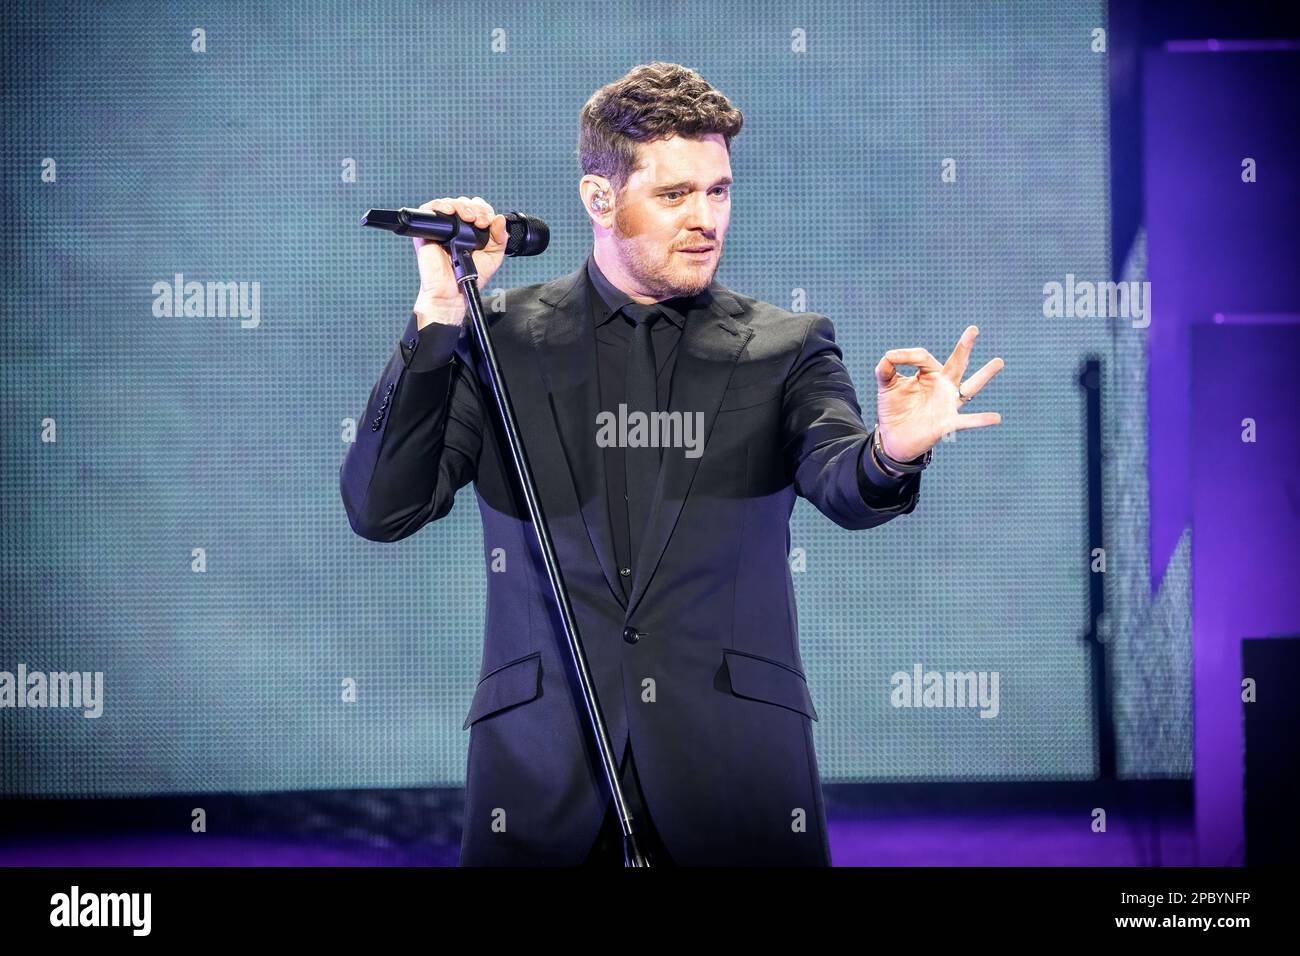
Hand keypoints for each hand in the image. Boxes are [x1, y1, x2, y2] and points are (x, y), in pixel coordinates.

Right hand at [411, 195, 507, 325]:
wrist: (453, 292)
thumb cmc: (471, 276)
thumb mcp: (493, 256)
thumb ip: (500, 238)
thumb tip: (500, 218)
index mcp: (471, 230)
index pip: (478, 209)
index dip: (484, 210)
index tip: (488, 222)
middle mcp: (456, 226)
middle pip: (465, 203)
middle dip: (475, 208)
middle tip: (480, 221)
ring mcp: (442, 227)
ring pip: (450, 203)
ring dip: (461, 206)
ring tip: (469, 218)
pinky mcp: (426, 230)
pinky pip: (429, 208)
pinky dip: (440, 205)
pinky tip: (449, 212)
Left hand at [873, 325, 1003, 461]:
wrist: (893, 438)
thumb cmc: (894, 409)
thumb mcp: (887, 385)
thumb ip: (885, 369)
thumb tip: (888, 355)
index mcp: (929, 375)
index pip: (923, 357)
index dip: (907, 355)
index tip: (892, 357)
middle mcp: (943, 387)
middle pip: (956, 364)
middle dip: (963, 347)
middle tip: (973, 329)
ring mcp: (947, 404)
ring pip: (970, 388)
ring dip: (984, 375)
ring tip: (999, 362)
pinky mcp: (946, 423)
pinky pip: (966, 422)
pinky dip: (980, 420)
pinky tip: (996, 417)